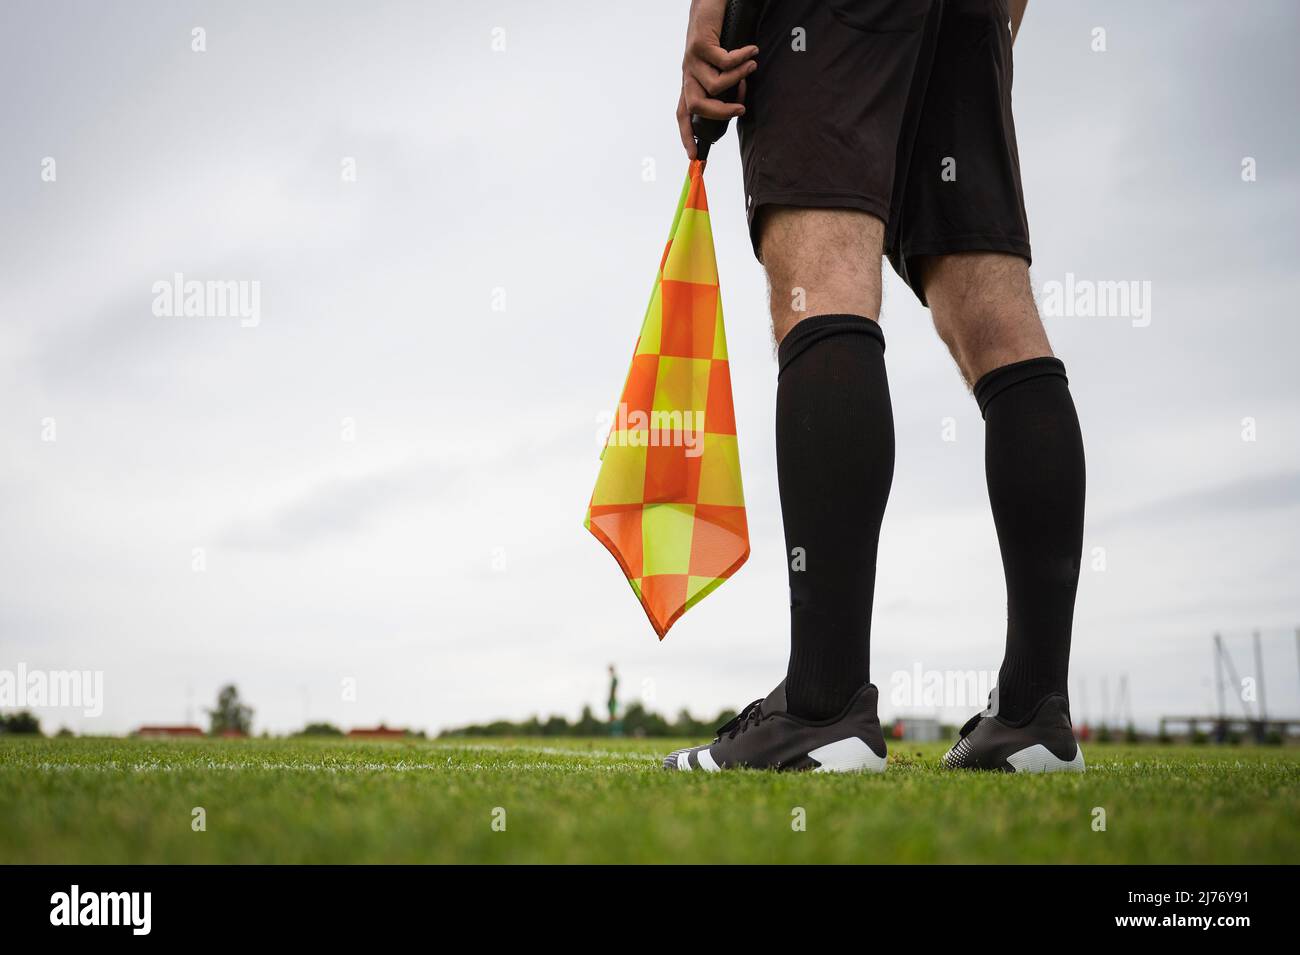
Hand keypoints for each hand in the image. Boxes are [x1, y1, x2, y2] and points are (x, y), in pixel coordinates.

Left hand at [676, 0, 758, 158]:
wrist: (709, 5)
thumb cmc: (718, 38)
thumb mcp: (720, 67)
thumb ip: (727, 87)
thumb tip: (739, 105)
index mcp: (690, 83)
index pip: (683, 114)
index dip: (687, 135)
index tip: (694, 156)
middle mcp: (688, 74)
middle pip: (697, 106)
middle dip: (720, 112)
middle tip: (742, 108)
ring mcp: (691, 60)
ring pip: (715, 84)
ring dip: (739, 78)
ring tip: (752, 66)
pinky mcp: (699, 44)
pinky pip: (724, 62)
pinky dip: (741, 59)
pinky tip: (752, 51)